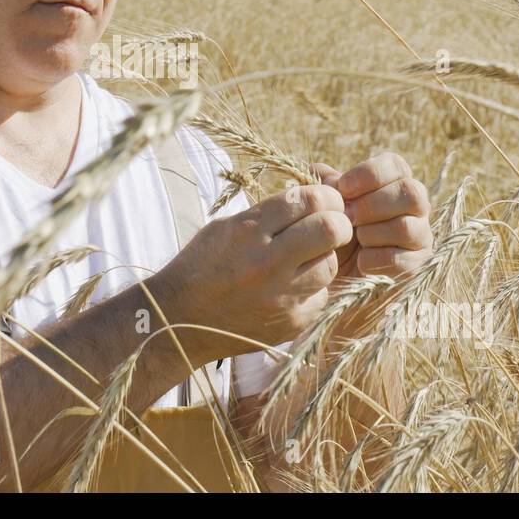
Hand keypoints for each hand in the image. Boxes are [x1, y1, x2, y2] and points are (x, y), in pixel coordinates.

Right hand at [153, 183, 353, 363]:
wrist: (180, 319)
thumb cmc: (204, 264)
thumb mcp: (228, 226)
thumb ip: (270, 212)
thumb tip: (316, 196)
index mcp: (248, 230)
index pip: (309, 200)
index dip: (326, 196)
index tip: (324, 200)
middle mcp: (267, 262)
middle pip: (332, 229)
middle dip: (337, 221)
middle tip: (330, 224)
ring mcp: (282, 296)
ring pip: (330, 264)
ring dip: (323, 256)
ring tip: (303, 258)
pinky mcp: (292, 322)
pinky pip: (320, 295)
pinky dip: (311, 288)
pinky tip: (289, 287)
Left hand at [313, 152, 432, 312]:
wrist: (331, 277)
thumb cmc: (330, 232)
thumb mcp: (322, 205)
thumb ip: (323, 184)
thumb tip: (330, 177)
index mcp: (393, 182)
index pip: (395, 165)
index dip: (370, 174)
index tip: (344, 188)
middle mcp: (414, 207)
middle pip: (411, 192)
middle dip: (373, 205)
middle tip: (348, 217)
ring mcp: (420, 236)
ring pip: (407, 227)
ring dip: (373, 233)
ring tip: (355, 239)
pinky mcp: (418, 266)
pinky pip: (402, 259)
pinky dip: (376, 259)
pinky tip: (361, 262)